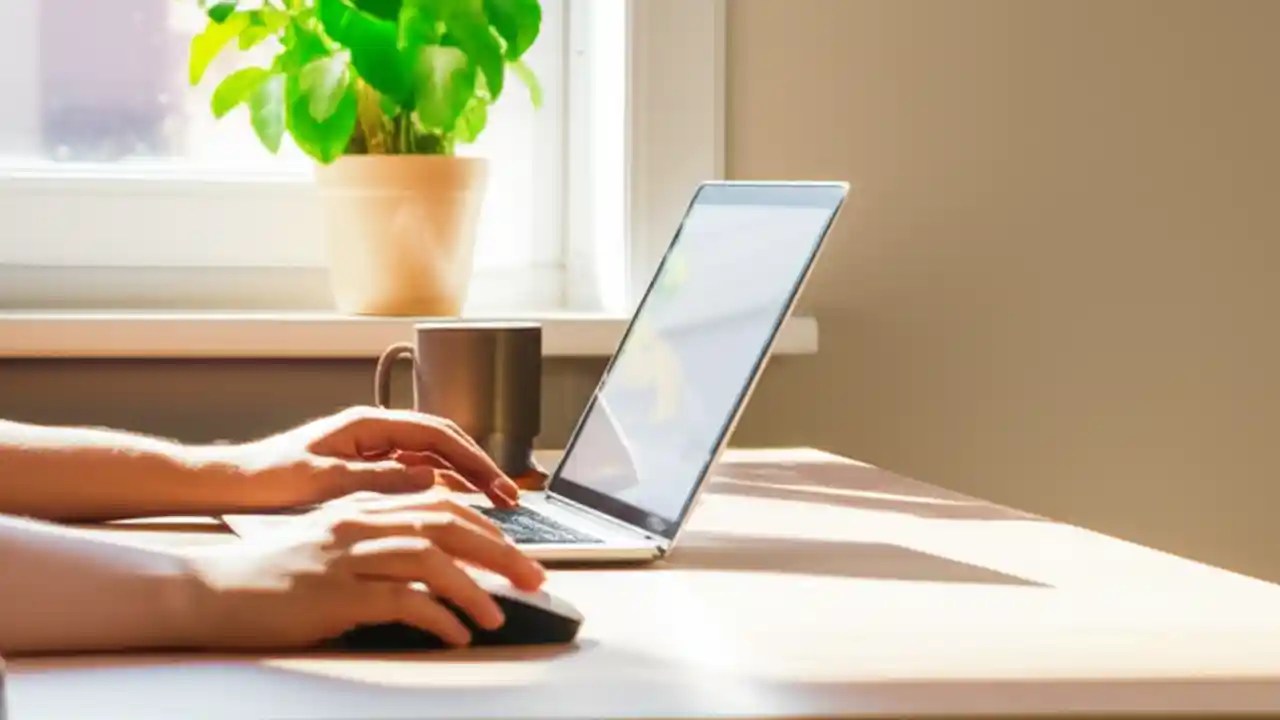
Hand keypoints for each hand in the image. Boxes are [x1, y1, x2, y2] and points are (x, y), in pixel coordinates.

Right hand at [182, 495, 543, 648]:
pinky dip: (439, 618)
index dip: (488, 528)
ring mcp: (347, 557)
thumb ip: (382, 541)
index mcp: (363, 507)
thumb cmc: (276, 574)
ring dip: (476, 588)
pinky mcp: (336, 595)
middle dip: (500, 553)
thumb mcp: (334, 544)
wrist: (214, 591)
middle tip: (533, 578)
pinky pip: (403, 602)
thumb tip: (439, 559)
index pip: (442, 506)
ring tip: (499, 614)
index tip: (516, 552)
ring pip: (432, 559)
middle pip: (449, 525)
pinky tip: (455, 634)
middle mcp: (360, 524)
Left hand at [230, 406, 520, 510]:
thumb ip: (378, 478)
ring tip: (494, 503)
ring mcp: (375, 450)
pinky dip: (442, 488)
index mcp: (369, 424)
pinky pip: (416, 475)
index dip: (473, 458)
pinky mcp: (369, 470)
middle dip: (480, 468)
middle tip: (509, 497)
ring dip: (465, 479)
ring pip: (434, 460)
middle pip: (444, 444)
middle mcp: (377, 432)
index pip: (437, 434)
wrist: (235, 486)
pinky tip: (458, 505)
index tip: (496, 484)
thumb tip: (429, 477)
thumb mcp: (325, 481)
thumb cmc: (269, 478)